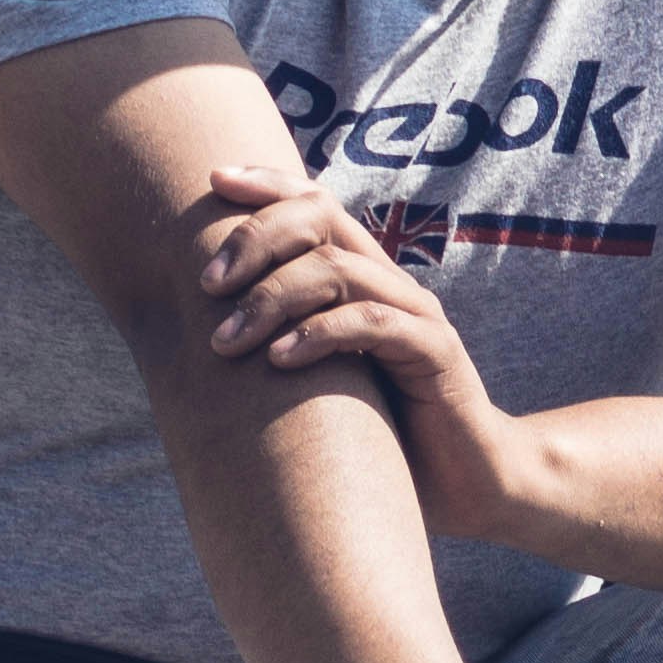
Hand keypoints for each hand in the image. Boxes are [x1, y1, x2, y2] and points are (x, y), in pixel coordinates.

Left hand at [193, 163, 522, 540]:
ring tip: (226, 341)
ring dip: (271, 298)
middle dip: (256, 240)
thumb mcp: (321, 378)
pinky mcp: (434, 353)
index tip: (213, 180)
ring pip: (338, 269)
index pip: (316, 203)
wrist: (465, 482)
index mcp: (364, 277)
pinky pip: (372, 324)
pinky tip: (278, 360)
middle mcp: (390, 282)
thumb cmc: (382, 432)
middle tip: (206, 285)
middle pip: (321, 219)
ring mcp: (416, 314)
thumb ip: (281, 342)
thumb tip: (197, 331)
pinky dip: (320, 334)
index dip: (266, 183)